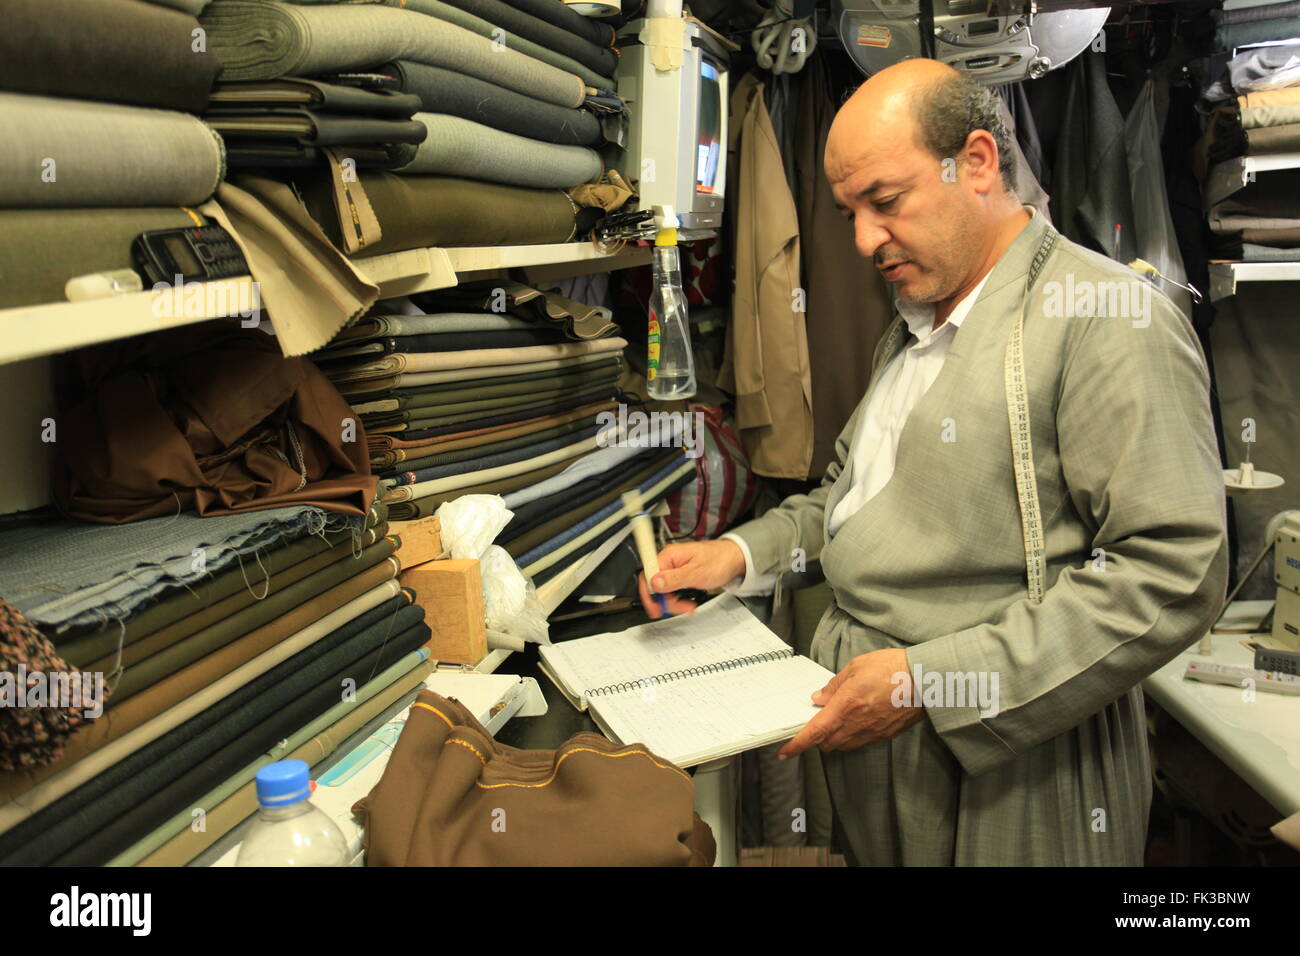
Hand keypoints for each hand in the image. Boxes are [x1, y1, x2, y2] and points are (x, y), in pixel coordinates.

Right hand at [635, 539, 746, 618]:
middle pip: (654, 584)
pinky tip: (686, 604)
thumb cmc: (720, 560)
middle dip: (663, 601)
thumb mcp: (697, 573)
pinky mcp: (680, 575)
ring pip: (663, 590)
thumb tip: (655, 583)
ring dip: (672, 602)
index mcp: (669, 556)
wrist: (735, 559)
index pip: (648, 575)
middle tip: (673, 611)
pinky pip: (672, 589)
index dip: (649, 593)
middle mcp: (669, 560)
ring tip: (686, 607)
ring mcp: (674, 568)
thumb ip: (675, 579)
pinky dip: (677, 600)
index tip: (655, 607)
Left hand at [778, 648, 923, 757]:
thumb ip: (834, 686)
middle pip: (826, 742)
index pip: (815, 732)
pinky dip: (850, 736)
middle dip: (815, 738)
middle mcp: (856, 724)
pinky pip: (860, 742)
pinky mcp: (884, 735)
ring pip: (842, 745)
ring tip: (835, 720)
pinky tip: (855, 721)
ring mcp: (872, 733)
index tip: (784, 751)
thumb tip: (819, 698)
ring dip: (833, 738)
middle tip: (814, 723)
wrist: (927, 680)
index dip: (797, 744)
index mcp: (846, 705)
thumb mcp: (856, 667)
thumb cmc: (892, 668)